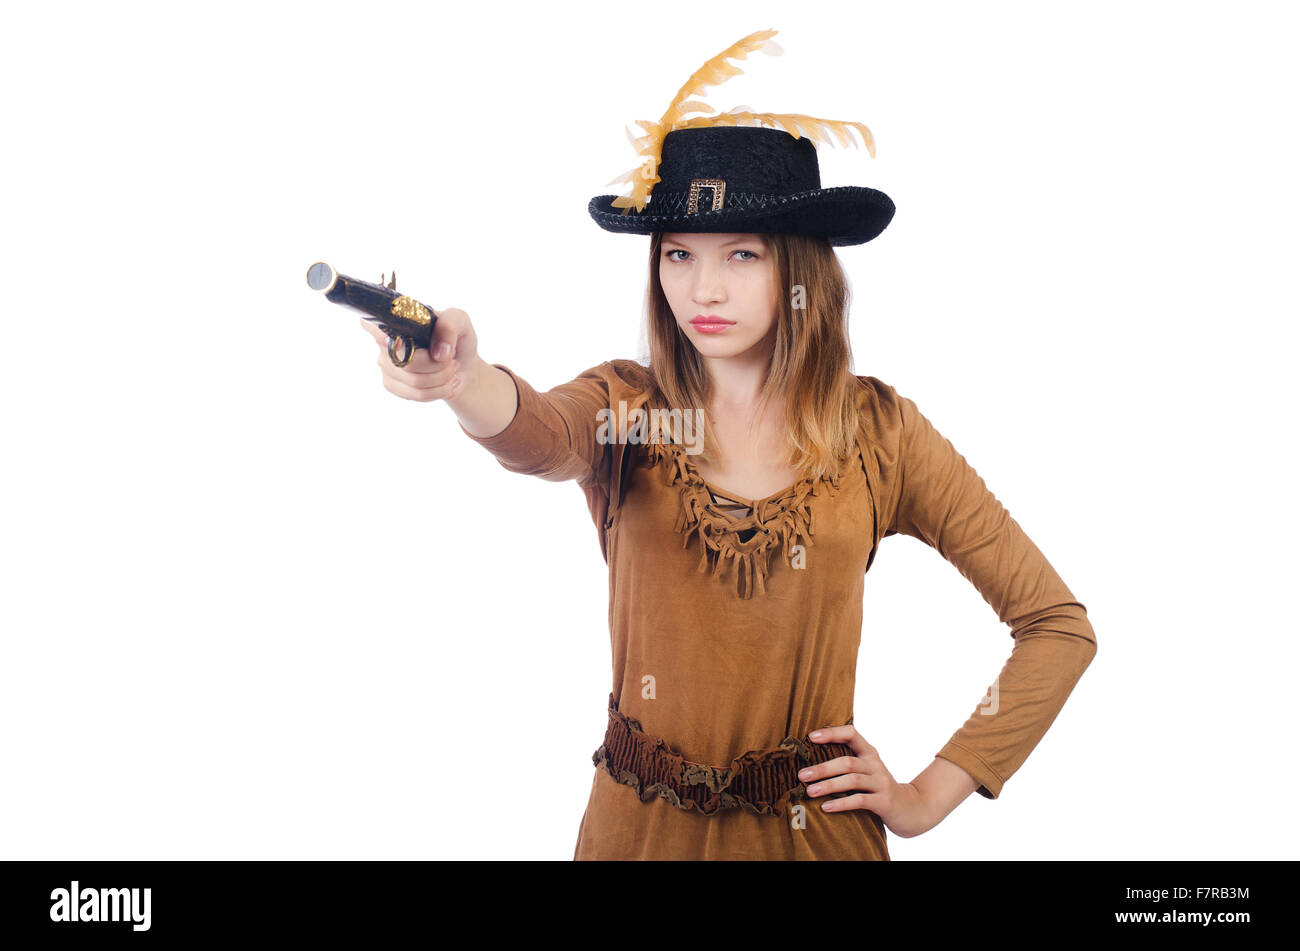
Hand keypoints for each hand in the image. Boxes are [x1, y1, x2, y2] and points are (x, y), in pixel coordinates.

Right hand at [359, 305, 479, 402]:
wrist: (462, 365)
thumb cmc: (456, 338)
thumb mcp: (459, 321)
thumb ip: (449, 325)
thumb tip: (438, 352)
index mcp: (397, 318)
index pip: (371, 323)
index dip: (378, 333)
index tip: (396, 340)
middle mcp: (385, 341)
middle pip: (408, 361)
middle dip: (439, 365)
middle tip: (452, 360)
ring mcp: (386, 364)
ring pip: (414, 381)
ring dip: (442, 379)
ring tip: (453, 371)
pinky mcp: (392, 384)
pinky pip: (415, 395)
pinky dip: (439, 392)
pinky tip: (448, 383)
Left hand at [801, 725, 938, 838]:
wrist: (911, 809)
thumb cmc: (878, 789)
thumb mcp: (866, 773)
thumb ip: (846, 766)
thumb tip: (808, 765)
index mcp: (869, 754)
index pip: (851, 734)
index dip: (832, 733)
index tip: (810, 737)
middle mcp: (875, 765)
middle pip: (847, 761)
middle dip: (822, 768)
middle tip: (801, 775)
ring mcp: (881, 783)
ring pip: (852, 780)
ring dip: (828, 785)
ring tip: (810, 791)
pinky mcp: (884, 802)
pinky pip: (860, 800)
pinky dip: (841, 803)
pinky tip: (826, 807)